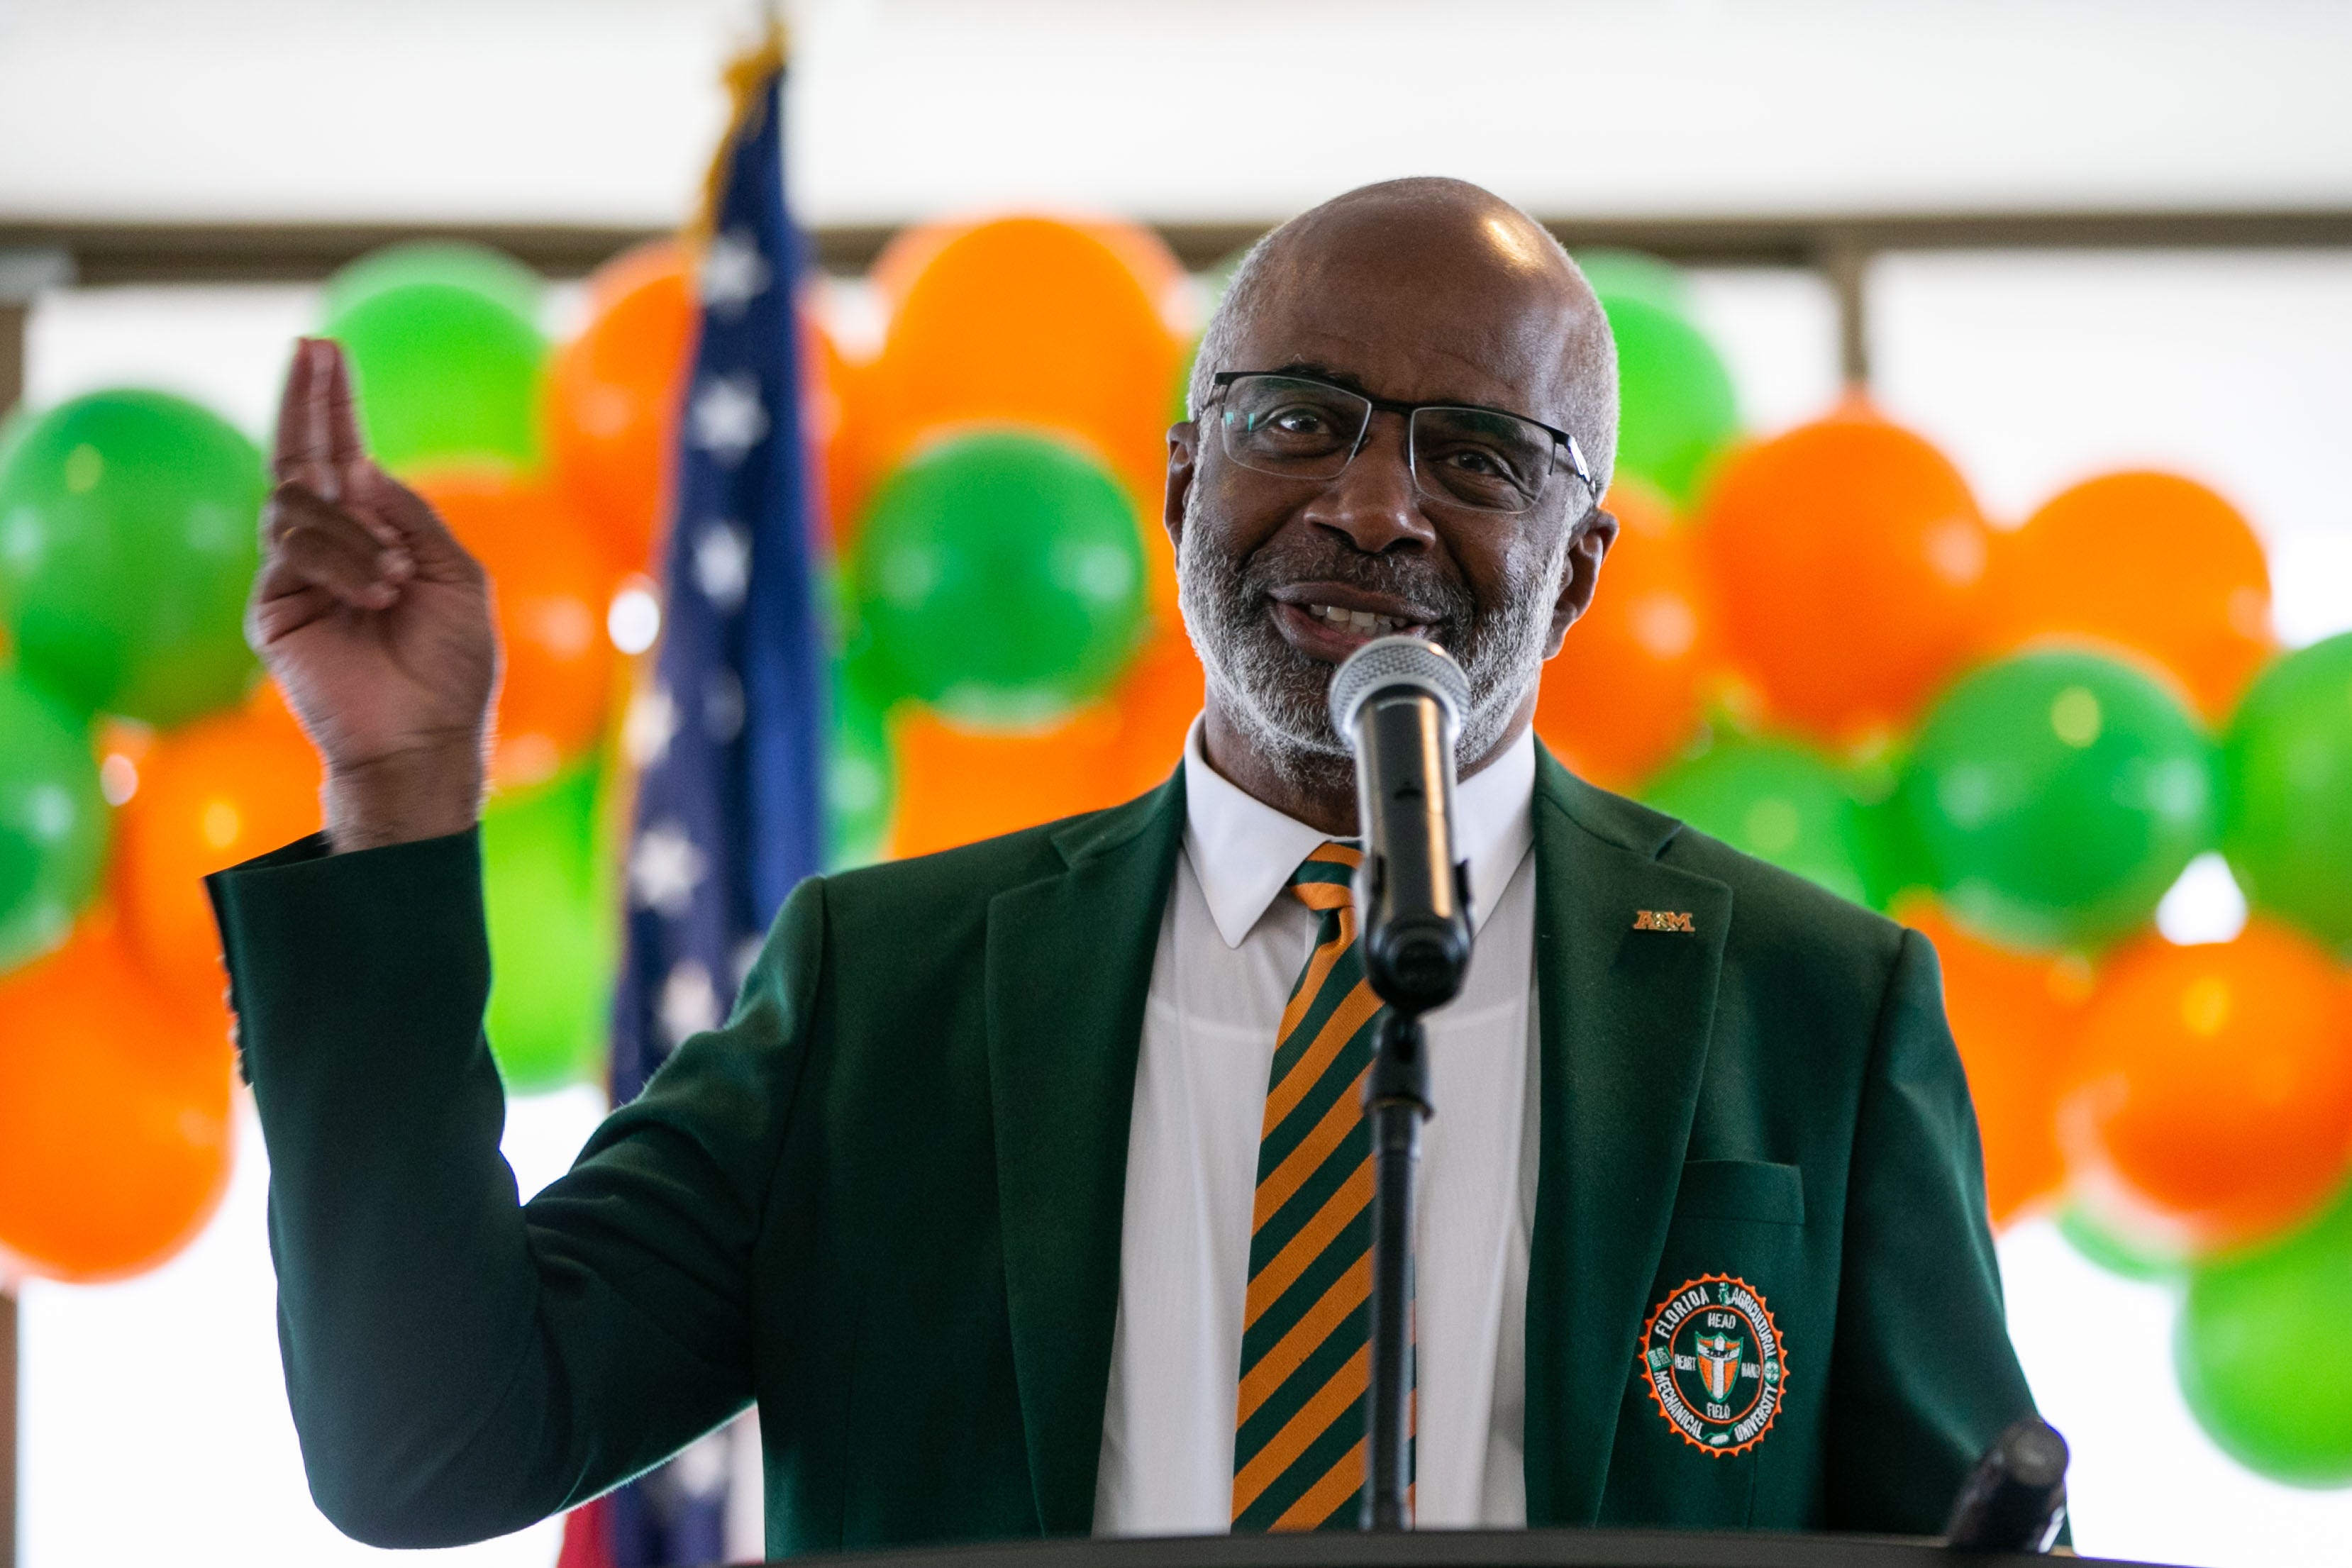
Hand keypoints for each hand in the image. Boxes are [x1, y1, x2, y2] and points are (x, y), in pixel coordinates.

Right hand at [249, 338, 499, 851]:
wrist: (424, 735)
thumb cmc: (452, 665)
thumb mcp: (455, 574)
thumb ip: (409, 515)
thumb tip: (357, 465)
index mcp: (375, 536)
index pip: (341, 456)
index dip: (330, 405)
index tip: (322, 351)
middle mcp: (329, 546)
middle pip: (299, 456)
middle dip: (306, 400)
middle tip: (310, 348)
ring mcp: (296, 574)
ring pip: (300, 503)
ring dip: (357, 533)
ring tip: (395, 582)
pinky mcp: (273, 605)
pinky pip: (294, 549)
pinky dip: (344, 563)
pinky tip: (376, 596)